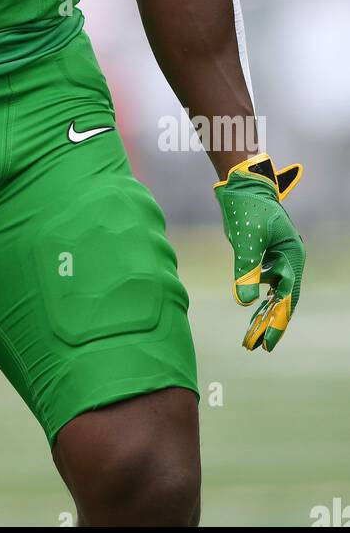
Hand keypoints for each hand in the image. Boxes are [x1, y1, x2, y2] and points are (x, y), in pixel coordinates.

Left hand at [214, 155, 304, 351]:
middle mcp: (289, 259)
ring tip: (250, 339)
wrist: (241, 185)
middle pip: (281, 300)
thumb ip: (245, 270)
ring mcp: (278, 258)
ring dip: (262, 314)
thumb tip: (243, 302)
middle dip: (269, 324)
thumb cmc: (247, 208)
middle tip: (255, 348)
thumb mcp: (246, 240)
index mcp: (292, 255)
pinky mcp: (266, 256)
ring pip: (273, 294)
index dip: (276, 323)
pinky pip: (264, 284)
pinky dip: (257, 299)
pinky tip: (250, 312)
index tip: (266, 344)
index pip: (286, 297)